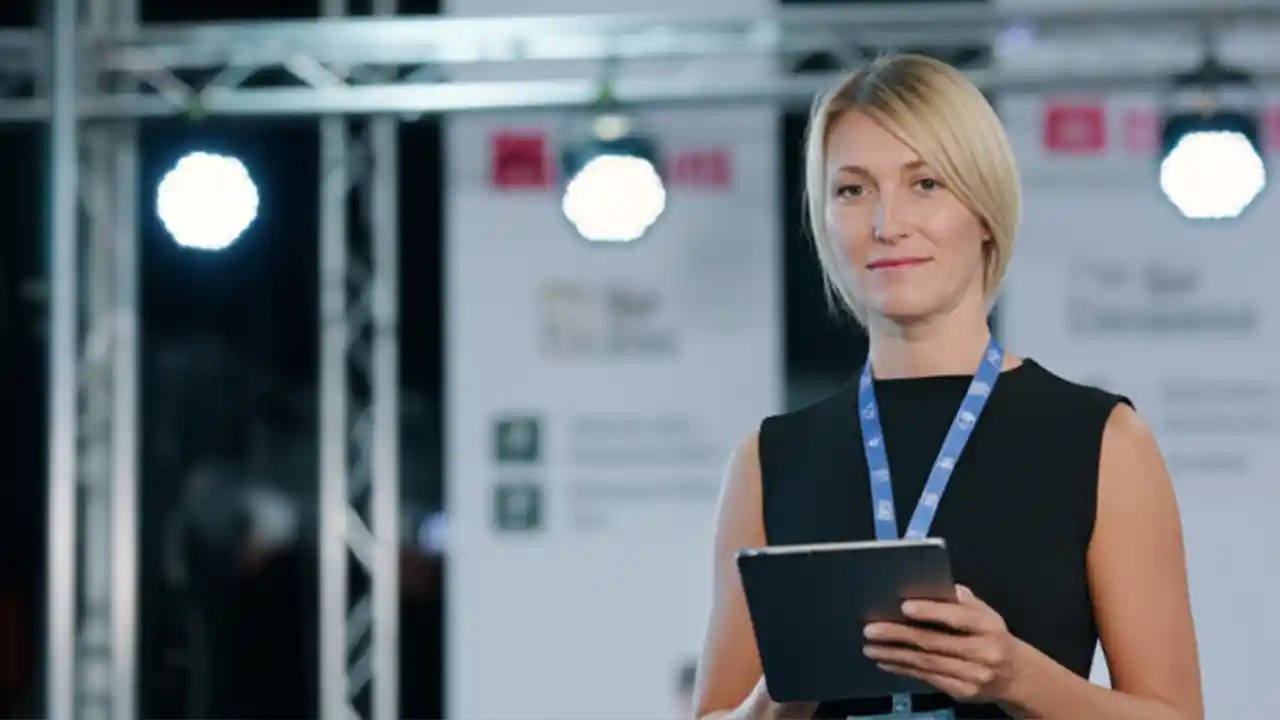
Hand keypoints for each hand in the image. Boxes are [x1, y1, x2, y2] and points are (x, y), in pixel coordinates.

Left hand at [862, 584, 1026, 704]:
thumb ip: (961, 600)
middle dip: (899, 635)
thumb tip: (929, 584)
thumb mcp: (985, 613)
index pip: (958, 617)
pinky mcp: (963, 692)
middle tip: (871, 629)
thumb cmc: (991, 635)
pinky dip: (903, 669)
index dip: (931, 611)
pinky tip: (885, 661)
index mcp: (988, 626)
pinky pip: (928, 679)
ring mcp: (974, 675)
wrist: (1016, 676)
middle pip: (935, 642)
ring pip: (927, 663)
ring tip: (870, 647)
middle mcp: (984, 651)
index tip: (903, 606)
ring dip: (894, 655)